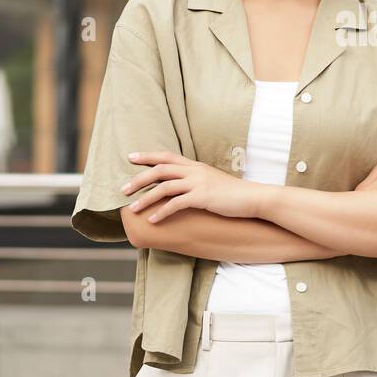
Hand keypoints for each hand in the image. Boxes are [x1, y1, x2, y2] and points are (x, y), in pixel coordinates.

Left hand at [122, 151, 261, 222]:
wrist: (252, 198)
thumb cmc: (233, 193)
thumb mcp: (212, 180)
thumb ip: (196, 179)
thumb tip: (182, 186)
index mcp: (195, 166)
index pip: (167, 156)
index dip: (148, 156)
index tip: (131, 157)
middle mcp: (194, 171)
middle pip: (160, 170)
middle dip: (139, 179)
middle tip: (123, 188)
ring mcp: (198, 183)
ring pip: (164, 187)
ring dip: (145, 198)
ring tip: (132, 208)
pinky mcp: (202, 197)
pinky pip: (176, 204)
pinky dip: (162, 212)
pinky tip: (153, 220)